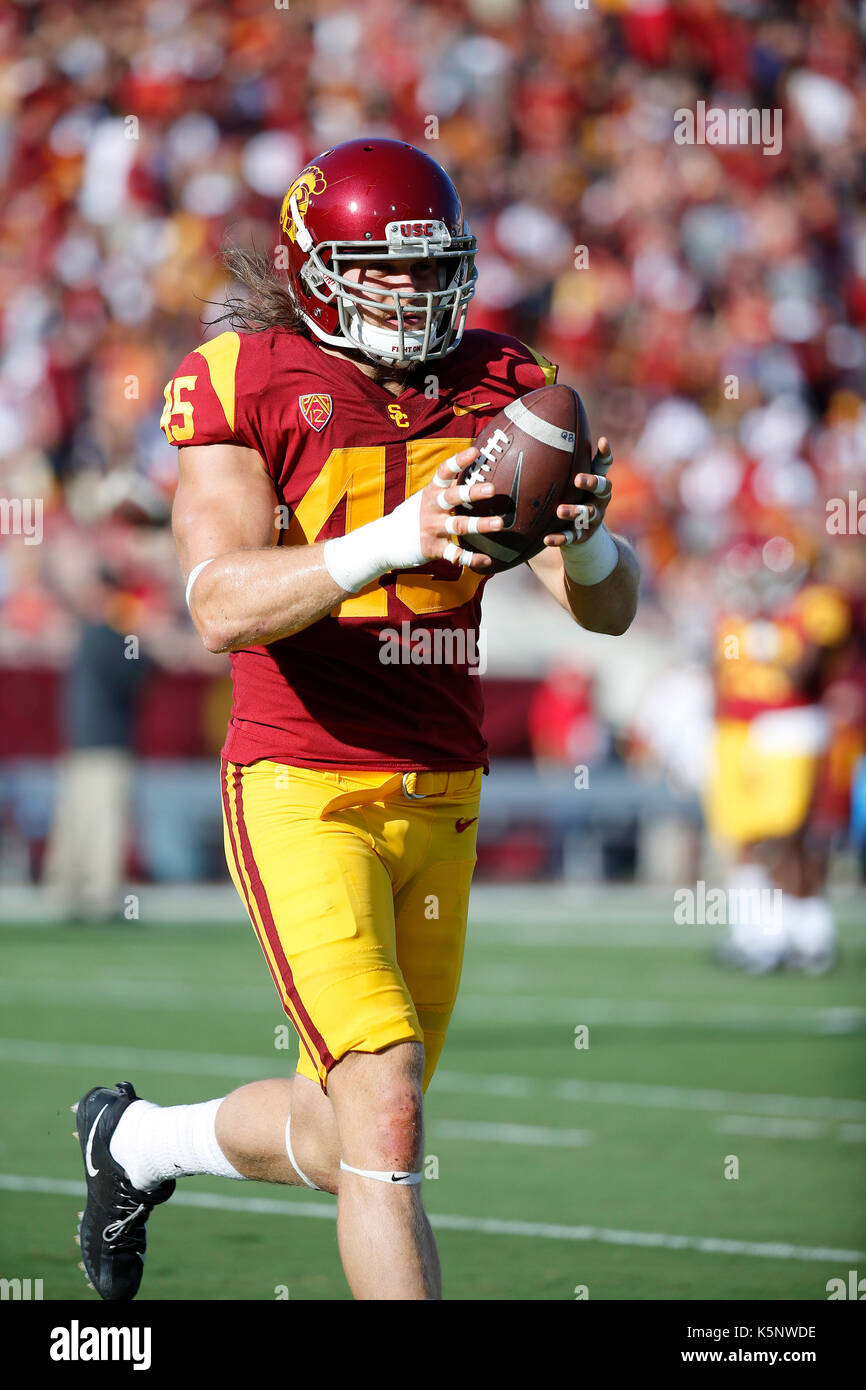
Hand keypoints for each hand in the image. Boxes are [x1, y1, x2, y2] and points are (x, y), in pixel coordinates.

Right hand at [417, 446, 502, 568]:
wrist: (385, 541)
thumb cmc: (414, 515)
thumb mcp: (427, 497)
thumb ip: (447, 486)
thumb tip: (472, 465)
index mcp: (431, 492)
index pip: (444, 472)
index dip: (459, 461)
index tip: (476, 452)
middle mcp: (431, 508)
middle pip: (452, 497)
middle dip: (472, 493)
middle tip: (492, 489)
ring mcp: (432, 529)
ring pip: (458, 526)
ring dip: (480, 524)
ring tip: (500, 523)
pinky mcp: (433, 549)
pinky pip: (455, 555)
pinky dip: (471, 559)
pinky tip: (487, 560)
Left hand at [542, 437, 613, 547]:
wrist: (581, 535)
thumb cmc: (576, 498)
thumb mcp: (574, 479)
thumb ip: (570, 460)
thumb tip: (553, 425)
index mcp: (598, 484)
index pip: (604, 466)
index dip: (605, 454)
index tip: (602, 441)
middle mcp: (599, 500)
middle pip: (602, 490)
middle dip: (592, 483)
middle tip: (578, 478)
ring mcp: (591, 520)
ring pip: (587, 515)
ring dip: (574, 511)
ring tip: (560, 510)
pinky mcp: (580, 537)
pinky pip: (570, 538)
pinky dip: (559, 538)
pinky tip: (546, 539)